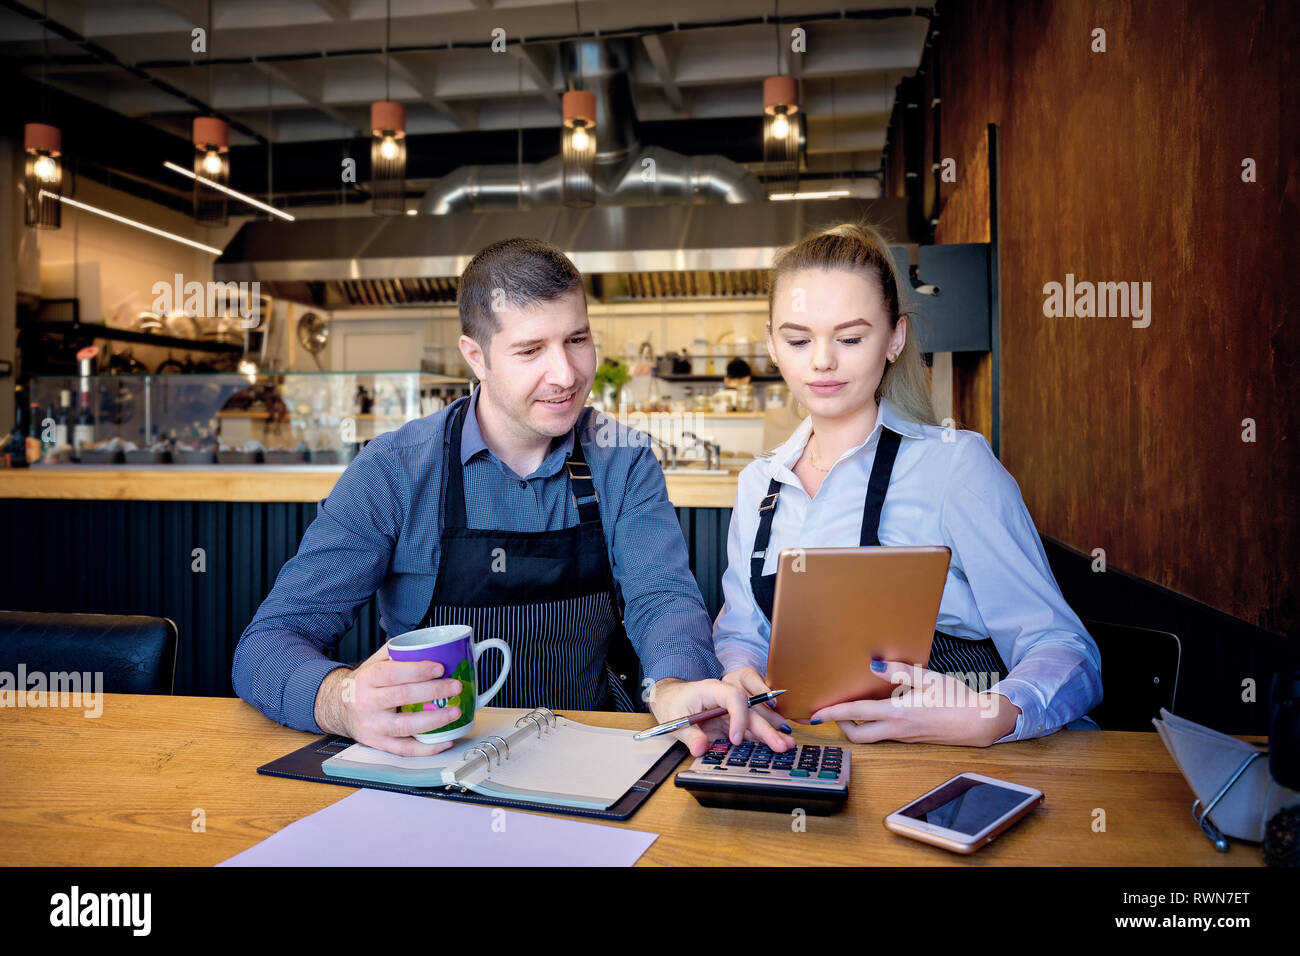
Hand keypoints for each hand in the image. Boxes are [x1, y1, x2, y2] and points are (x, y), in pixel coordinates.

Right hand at [314, 643, 468, 756]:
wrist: (338, 708)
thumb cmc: (363, 685)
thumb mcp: (373, 663)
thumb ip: (396, 653)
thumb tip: (428, 643)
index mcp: (368, 679)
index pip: (393, 674)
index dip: (418, 671)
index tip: (439, 667)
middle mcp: (368, 703)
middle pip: (403, 697)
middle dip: (433, 691)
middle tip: (455, 686)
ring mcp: (374, 726)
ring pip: (405, 725)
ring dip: (434, 720)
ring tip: (455, 711)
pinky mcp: (379, 743)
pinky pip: (405, 749)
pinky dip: (427, 748)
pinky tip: (445, 740)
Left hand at [649, 677, 796, 756]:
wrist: (673, 698)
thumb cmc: (674, 704)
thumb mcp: (675, 720)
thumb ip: (690, 735)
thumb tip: (701, 748)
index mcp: (712, 689)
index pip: (734, 697)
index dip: (739, 717)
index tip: (736, 739)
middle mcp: (727, 695)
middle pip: (751, 709)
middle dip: (767, 727)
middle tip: (781, 743)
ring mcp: (733, 706)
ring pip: (757, 716)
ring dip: (772, 729)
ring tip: (787, 743)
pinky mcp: (735, 717)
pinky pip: (752, 725)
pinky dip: (764, 734)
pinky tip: (778, 740)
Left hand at [808, 660, 1020, 746]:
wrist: (980, 722)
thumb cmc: (957, 699)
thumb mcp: (930, 679)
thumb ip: (900, 672)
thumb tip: (873, 664)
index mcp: (899, 714)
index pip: (856, 714)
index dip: (833, 713)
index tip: (816, 714)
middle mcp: (898, 729)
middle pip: (858, 736)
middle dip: (840, 726)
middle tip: (829, 712)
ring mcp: (905, 736)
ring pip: (871, 737)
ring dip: (857, 726)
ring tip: (848, 709)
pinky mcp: (912, 738)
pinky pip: (885, 734)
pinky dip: (873, 725)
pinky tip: (875, 711)